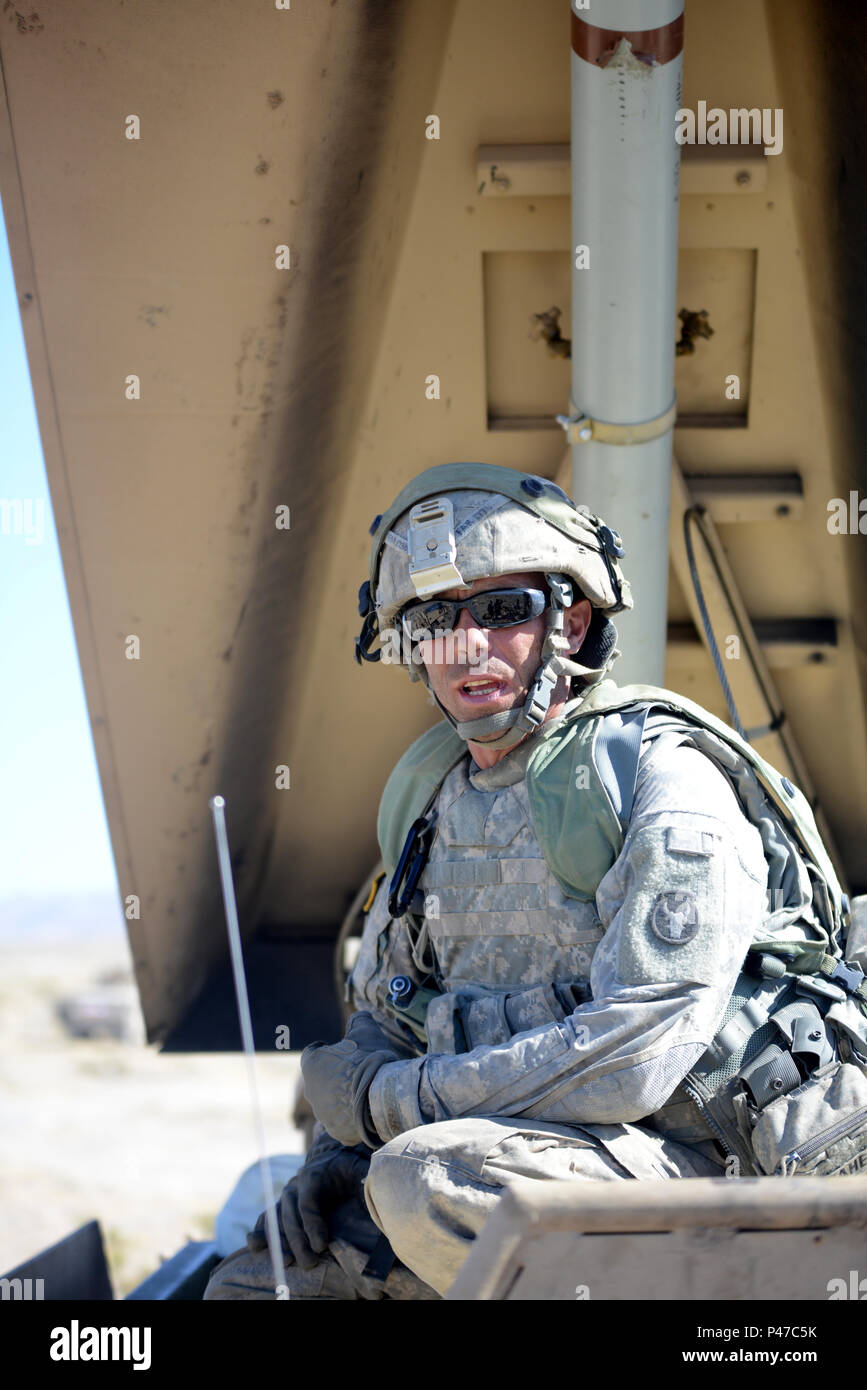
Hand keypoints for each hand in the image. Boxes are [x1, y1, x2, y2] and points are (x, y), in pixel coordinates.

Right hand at [247, 1144, 369, 1267]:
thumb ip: (364, 1181)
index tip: (322, 1246)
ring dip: (279, 1241)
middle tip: (310, 1262)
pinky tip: (256, 1246)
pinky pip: (267, 1217)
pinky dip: (260, 1231)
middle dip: (298, 1241)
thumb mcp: (359, 1170)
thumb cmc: (349, 1169)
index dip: (312, 1224)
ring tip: (288, 1262)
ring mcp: (286, 1194)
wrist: (334, 1160)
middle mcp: (295, 1184)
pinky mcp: (282, 1204)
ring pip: (277, 1218)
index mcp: (314, 1174)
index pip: (308, 1201)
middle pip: (291, 1214)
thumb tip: (373, 1192)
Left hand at [300, 1011, 399, 1146]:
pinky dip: (351, 1116)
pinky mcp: (335, 1131)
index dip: (325, 1051)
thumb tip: (359, 1016)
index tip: (336, 1050)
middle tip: (354, 1071)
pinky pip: (342, 1121)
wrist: (379, 1097)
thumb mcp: (366, 1031)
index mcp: (311, 1064)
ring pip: (329, 1102)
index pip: (312, 1054)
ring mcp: (321, 1113)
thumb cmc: (369, 1060)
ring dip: (342, 1097)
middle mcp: (310, 1090)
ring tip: (363, 1092)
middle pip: (320, 1080)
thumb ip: (358, 1020)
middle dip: (334, 1075)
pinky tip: (366, 1110)